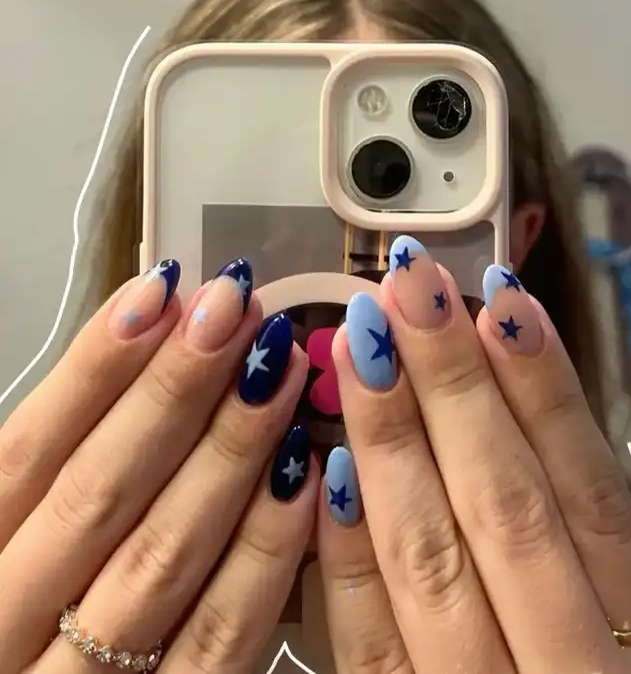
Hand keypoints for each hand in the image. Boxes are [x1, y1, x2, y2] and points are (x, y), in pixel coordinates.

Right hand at [0, 259, 316, 672]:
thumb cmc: (36, 590)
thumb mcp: (22, 522)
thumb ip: (69, 451)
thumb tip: (152, 329)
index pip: (29, 450)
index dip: (96, 367)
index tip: (163, 291)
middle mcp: (11, 622)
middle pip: (99, 494)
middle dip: (175, 392)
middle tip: (239, 314)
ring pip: (162, 559)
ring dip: (230, 455)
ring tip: (280, 371)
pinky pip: (219, 639)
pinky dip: (264, 555)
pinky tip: (303, 476)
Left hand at [319, 235, 630, 673]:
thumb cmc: (598, 664)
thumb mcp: (628, 605)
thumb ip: (595, 527)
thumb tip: (535, 395)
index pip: (591, 493)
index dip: (545, 390)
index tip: (497, 299)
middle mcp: (568, 672)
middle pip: (505, 508)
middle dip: (454, 387)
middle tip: (410, 287)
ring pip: (432, 560)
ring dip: (392, 443)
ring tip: (361, 341)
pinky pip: (370, 647)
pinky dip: (347, 559)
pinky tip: (324, 467)